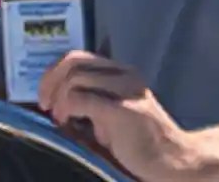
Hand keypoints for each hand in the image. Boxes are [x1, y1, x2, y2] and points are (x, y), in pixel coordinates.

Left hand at [38, 50, 202, 181]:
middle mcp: (125, 75)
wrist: (174, 161)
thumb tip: (56, 97)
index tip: (45, 94)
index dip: (54, 71)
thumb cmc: (141, 142)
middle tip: (44, 104)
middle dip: (50, 81)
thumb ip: (91, 99)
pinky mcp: (124, 110)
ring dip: (58, 97)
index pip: (79, 57)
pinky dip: (67, 107)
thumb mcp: (112, 113)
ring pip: (75, 77)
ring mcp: (127, 90)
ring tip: (59, 117)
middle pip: (73, 61)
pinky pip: (82, 98)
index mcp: (122, 72)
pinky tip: (67, 121)